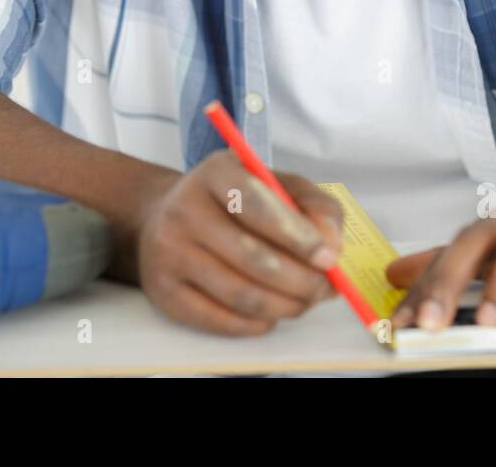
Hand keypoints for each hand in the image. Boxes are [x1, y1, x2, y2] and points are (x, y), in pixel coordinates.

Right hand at [135, 151, 343, 334]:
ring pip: (240, 294)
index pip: (258, 206)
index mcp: (215, 172)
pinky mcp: (164, 292)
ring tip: (304, 302)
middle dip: (301, 280)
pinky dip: (256, 324)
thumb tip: (332, 246)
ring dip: (284, 305)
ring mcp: (169, 253)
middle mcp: (184, 209)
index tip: (328, 258)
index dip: (298, 236)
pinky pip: (220, 320)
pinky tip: (271, 313)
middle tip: (324, 289)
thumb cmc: (233, 201)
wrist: (164, 217)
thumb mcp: (276, 184)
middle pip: (252, 257)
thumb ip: (315, 206)